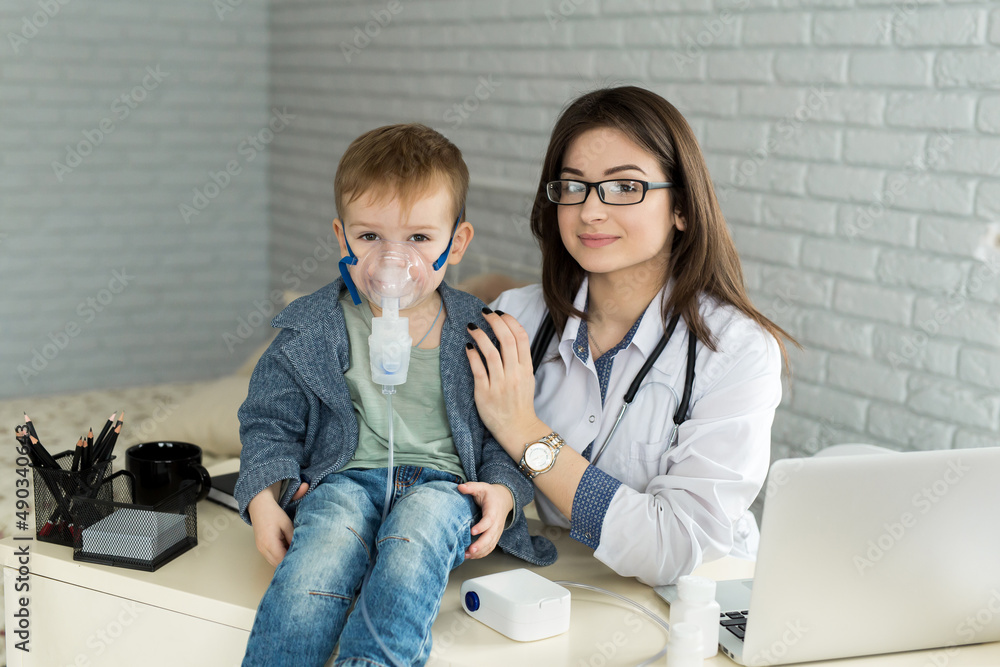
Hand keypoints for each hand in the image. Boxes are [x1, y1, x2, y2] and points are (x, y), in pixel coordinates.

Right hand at [247, 482, 308, 566]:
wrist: (260, 506)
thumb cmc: (273, 513)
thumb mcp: (287, 524)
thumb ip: (293, 538)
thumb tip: (300, 549)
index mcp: (269, 542)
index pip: (282, 560)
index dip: (292, 562)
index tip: (302, 560)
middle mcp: (263, 548)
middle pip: (277, 564)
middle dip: (288, 562)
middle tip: (300, 557)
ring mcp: (260, 549)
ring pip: (273, 562)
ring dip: (283, 559)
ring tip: (293, 551)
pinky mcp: (261, 548)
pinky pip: (270, 557)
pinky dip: (278, 556)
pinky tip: (286, 548)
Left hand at [458, 482, 512, 559]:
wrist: (503, 499)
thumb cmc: (490, 494)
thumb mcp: (481, 487)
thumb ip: (471, 487)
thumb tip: (460, 487)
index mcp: (493, 510)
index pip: (489, 520)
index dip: (482, 526)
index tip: (472, 531)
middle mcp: (497, 522)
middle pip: (491, 536)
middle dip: (481, 544)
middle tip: (470, 550)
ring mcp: (497, 530)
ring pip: (491, 544)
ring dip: (480, 551)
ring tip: (467, 555)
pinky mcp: (495, 536)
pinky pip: (490, 547)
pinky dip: (482, 553)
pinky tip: (471, 556)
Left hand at [466, 311, 546, 451]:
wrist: (518, 428)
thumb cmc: (520, 402)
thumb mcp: (527, 378)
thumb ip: (519, 359)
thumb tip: (507, 336)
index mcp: (526, 368)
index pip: (521, 337)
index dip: (510, 321)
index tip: (500, 313)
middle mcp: (514, 374)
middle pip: (507, 340)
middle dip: (495, 322)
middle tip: (485, 312)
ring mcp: (500, 384)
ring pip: (491, 352)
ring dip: (480, 335)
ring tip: (472, 326)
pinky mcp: (485, 393)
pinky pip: (478, 370)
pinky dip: (472, 355)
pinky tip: (468, 346)